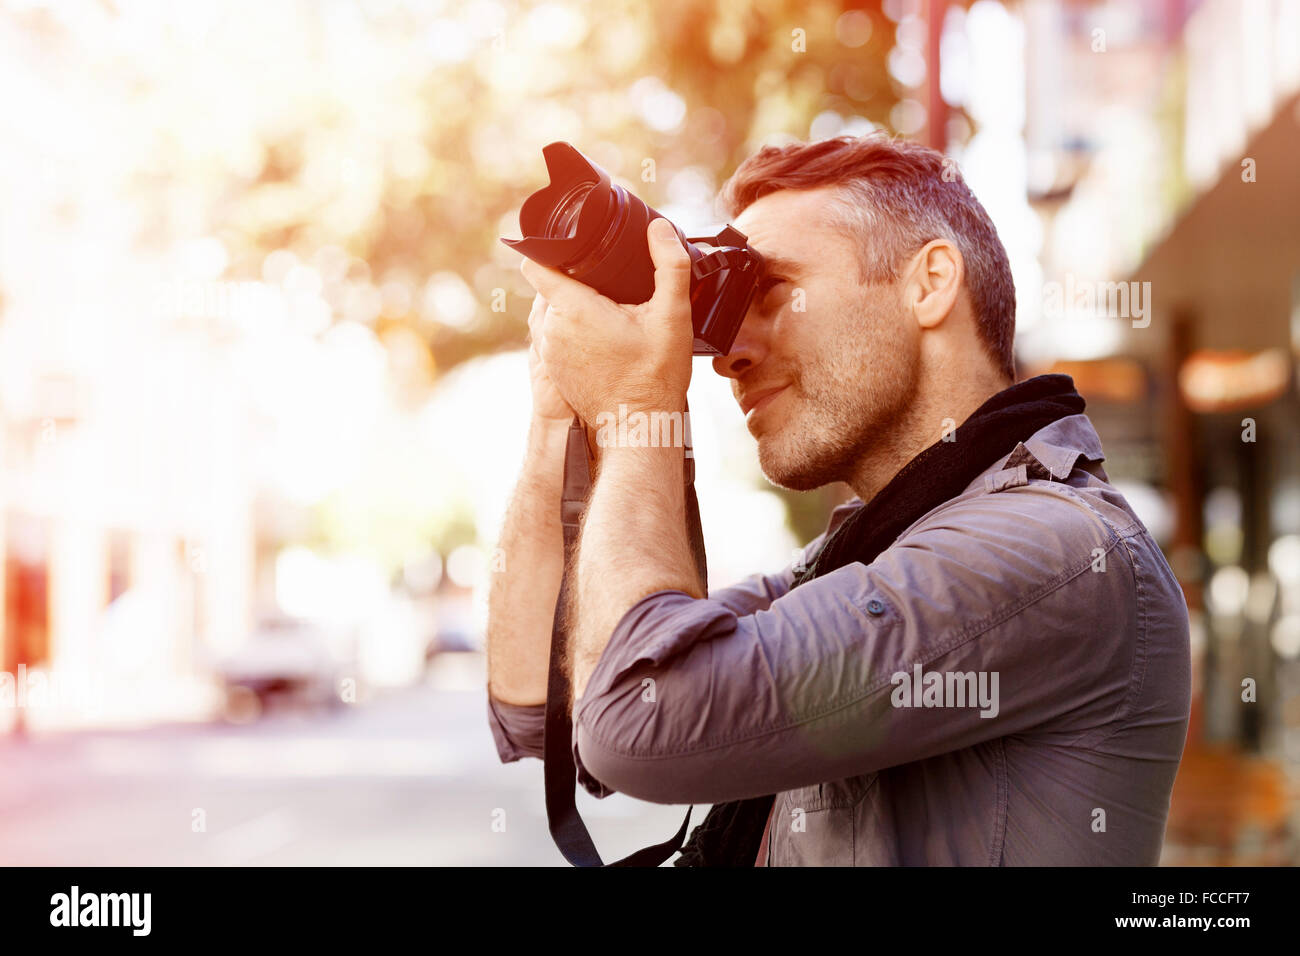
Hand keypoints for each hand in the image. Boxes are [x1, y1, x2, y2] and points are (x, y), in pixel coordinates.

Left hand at [519, 217, 693, 425]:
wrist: (640, 427)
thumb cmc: (656, 375)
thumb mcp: (673, 316)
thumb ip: (670, 266)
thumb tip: (660, 228)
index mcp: (573, 309)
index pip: (536, 263)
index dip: (549, 248)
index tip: (570, 243)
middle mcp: (552, 329)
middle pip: (549, 286)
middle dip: (573, 278)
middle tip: (606, 279)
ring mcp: (548, 353)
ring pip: (549, 312)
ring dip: (570, 304)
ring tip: (605, 305)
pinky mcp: (552, 370)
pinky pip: (552, 336)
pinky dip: (569, 329)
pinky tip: (599, 332)